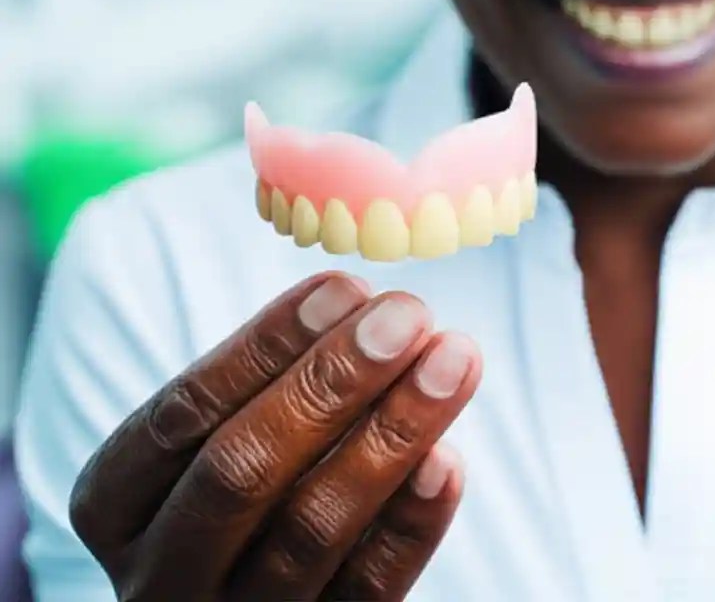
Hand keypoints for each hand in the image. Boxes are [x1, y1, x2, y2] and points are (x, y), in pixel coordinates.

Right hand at [69, 273, 482, 601]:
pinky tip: (449, 458)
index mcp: (115, 505)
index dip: (267, 346)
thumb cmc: (245, 497)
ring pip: (310, 529)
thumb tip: (362, 306)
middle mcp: (162, 574)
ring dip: (390, 434)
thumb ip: (267, 388)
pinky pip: (367, 588)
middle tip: (408, 316)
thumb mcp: (217, 444)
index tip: (347, 288)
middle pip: (241, 471)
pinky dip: (410, 522)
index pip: (181, 414)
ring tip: (452, 360)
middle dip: (331, 382)